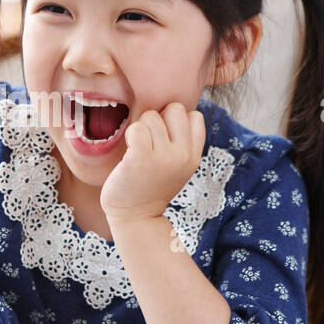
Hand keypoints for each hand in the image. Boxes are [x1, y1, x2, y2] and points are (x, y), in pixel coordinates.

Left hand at [100, 102, 204, 224]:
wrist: (135, 217)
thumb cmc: (150, 184)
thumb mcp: (177, 164)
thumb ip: (180, 140)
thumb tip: (170, 107)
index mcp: (194, 155)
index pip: (194, 115)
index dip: (175, 121)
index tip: (164, 139)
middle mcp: (183, 155)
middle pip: (174, 108)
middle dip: (158, 119)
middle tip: (149, 142)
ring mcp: (164, 157)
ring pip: (151, 116)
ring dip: (140, 128)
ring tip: (138, 150)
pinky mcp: (141, 159)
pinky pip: (136, 128)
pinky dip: (130, 135)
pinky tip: (129, 152)